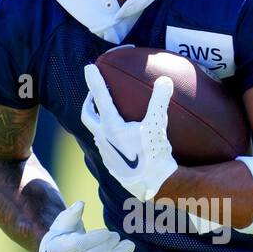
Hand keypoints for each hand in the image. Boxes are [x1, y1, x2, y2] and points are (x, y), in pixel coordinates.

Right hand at [37, 200, 134, 251]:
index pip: (79, 244)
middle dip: (109, 246)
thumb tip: (81, 204)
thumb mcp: (63, 223)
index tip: (108, 232)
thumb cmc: (62, 237)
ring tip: (128, 245)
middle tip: (118, 236)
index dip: (97, 238)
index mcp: (55, 250)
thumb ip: (71, 214)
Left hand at [81, 63, 177, 202]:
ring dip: (98, 119)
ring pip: (95, 130)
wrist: (153, 184)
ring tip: (107, 112)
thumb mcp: (158, 126)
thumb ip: (159, 102)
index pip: (100, 97)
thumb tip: (164, 79)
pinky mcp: (111, 164)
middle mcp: (103, 138)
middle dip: (89, 101)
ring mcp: (105, 152)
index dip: (95, 81)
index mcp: (111, 127)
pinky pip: (104, 144)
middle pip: (87, 115)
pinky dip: (107, 134)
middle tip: (94, 92)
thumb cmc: (155, 155)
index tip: (88, 67)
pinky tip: (119, 137)